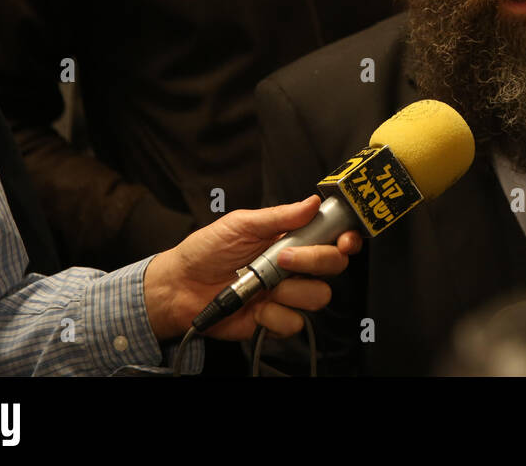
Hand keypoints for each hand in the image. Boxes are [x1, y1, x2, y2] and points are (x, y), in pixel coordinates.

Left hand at [142, 196, 362, 340]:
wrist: (179, 287)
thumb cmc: (206, 250)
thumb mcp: (240, 224)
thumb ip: (279, 216)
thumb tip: (312, 202)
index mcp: (292, 239)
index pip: (332, 238)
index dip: (346, 239)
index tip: (344, 240)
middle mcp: (295, 267)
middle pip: (334, 266)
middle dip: (315, 260)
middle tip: (283, 257)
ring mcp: (286, 295)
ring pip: (318, 296)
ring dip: (292, 290)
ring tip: (263, 285)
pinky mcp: (274, 321)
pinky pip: (294, 323)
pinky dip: (274, 316)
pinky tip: (255, 308)